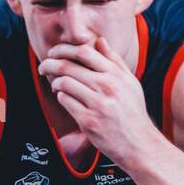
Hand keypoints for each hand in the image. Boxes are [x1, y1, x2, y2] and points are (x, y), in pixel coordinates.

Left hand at [37, 37, 158, 167]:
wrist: (139, 144)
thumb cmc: (133, 112)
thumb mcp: (130, 83)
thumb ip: (115, 61)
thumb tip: (100, 40)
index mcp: (116, 75)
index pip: (84, 52)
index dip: (64, 49)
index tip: (54, 51)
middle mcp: (108, 87)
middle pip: (69, 66)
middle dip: (50, 64)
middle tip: (44, 66)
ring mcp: (98, 104)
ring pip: (64, 83)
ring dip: (54, 82)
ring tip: (55, 84)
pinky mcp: (88, 121)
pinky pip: (65, 101)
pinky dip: (60, 97)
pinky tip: (64, 98)